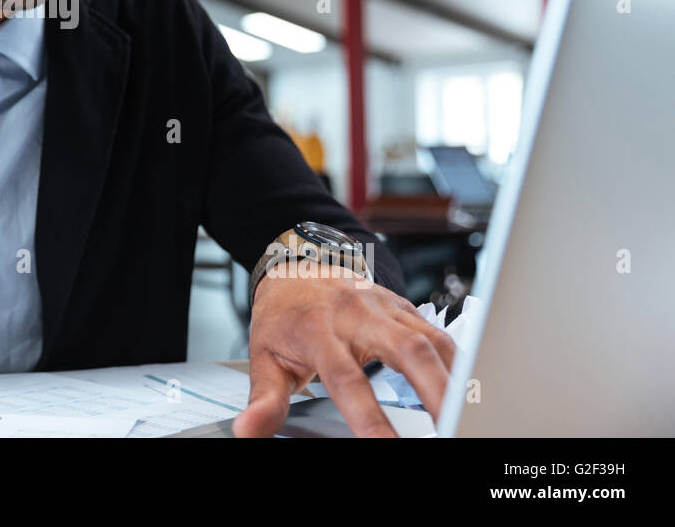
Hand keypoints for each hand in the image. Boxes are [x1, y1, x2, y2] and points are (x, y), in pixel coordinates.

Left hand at [233, 259, 456, 436]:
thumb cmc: (282, 316)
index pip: (347, 379)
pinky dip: (457, 362)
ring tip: (466, 416)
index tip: (385, 447)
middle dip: (435, 392)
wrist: (295, 266)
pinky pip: (437, 334)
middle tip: (450, 429)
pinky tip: (466, 389)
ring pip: (430, 340)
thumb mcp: (263, 355)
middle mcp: (356, 314)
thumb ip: (264, 399)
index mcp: (317, 329)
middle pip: (407, 350)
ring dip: (454, 379)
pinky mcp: (403, 307)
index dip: (368, 417)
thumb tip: (247, 431)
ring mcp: (384, 307)